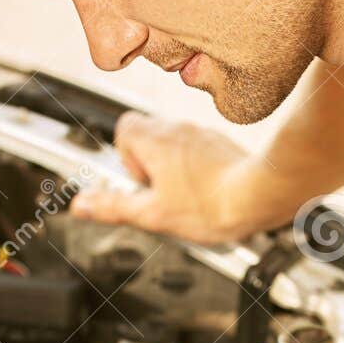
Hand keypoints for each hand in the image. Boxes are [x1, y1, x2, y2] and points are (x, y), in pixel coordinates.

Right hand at [70, 111, 263, 243]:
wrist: (260, 196)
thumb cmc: (212, 205)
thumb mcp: (152, 214)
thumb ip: (114, 207)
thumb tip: (83, 205)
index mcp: (156, 141)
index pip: (124, 129)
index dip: (124, 157)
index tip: (137, 182)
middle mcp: (178, 130)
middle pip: (148, 137)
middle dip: (148, 165)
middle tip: (159, 193)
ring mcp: (203, 135)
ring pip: (174, 146)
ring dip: (171, 169)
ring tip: (184, 199)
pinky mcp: (222, 146)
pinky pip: (198, 154)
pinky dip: (195, 171)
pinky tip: (205, 196)